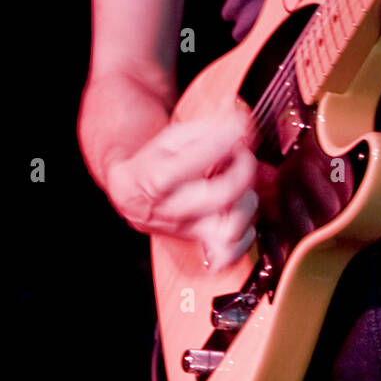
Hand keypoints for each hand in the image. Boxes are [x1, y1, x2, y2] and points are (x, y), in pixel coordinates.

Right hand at [105, 105, 259, 269]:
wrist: (134, 191)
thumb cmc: (155, 161)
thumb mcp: (169, 137)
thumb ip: (204, 130)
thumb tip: (241, 128)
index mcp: (147, 181)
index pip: (182, 168)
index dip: (216, 146)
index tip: (237, 129)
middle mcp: (164, 212)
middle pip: (213, 198)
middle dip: (240, 170)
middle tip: (244, 153)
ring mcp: (182, 231)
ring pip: (228, 228)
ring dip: (247, 199)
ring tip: (243, 182)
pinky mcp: (197, 244)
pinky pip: (231, 252)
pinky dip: (246, 233)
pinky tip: (240, 209)